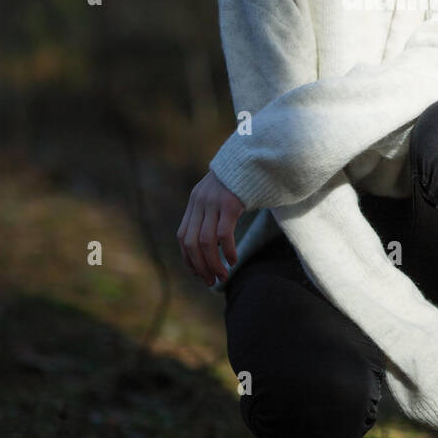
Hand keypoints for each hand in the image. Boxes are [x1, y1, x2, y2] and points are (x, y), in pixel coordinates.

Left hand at [176, 170, 245, 286]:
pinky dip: (227, 251)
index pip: (182, 237)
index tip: (199, 273)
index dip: (188, 259)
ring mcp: (214, 202)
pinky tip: (233, 260)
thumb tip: (212, 242)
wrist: (254, 155)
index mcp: (195, 202)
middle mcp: (200, 202)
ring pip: (205, 242)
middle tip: (211, 281)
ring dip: (213, 264)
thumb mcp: (219, 194)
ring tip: (223, 277)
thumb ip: (212, 212)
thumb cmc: (241, 180)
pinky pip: (223, 234)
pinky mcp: (230, 203)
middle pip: (191, 243)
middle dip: (200, 266)